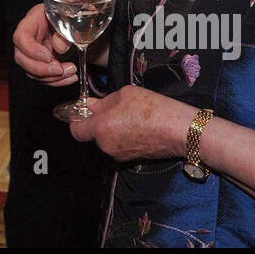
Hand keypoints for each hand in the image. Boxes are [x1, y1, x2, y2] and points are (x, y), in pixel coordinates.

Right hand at [12, 3, 76, 85]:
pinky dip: (57, 81)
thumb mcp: (66, 18)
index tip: (48, 56)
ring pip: (31, 72)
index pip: (21, 37)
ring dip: (52, 77)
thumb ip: (63, 31)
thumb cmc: (65, 15)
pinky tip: (70, 77)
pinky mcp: (40, 63)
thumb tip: (60, 48)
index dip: (31, 50)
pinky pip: (43, 77)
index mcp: (31, 22)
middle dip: (40, 69)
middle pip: (21, 58)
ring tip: (71, 72)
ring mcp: (32, 53)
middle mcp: (27, 39)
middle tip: (59, 69)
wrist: (69, 20)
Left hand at [67, 86, 192, 160]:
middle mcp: (107, 145)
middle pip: (93, 134)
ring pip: (107, 140)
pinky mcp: (131, 159)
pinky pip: (119, 145)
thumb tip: (90, 105)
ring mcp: (119, 155)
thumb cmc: (153, 109)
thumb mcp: (125, 94)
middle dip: (99, 122)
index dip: (77, 120)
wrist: (179, 130)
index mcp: (101, 128)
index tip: (83, 111)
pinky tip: (138, 126)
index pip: (76, 130)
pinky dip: (124, 136)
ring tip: (131, 116)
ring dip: (113, 129)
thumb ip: (103, 101)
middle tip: (115, 108)